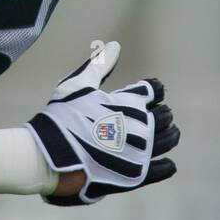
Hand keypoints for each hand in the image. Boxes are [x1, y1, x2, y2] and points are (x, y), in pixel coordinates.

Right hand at [27, 41, 179, 205]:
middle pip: (164, 116)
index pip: (154, 90)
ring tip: (169, 134)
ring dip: (169, 135)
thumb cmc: (62, 118)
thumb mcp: (79, 85)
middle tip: (160, 116)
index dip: (153, 91)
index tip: (153, 93)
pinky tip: (167, 163)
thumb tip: (114, 45)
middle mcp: (141, 125)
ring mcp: (141, 151)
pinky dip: (166, 166)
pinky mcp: (137, 175)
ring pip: (168, 140)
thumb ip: (100, 65)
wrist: (49, 157)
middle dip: (162, 114)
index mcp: (129, 101)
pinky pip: (162, 169)